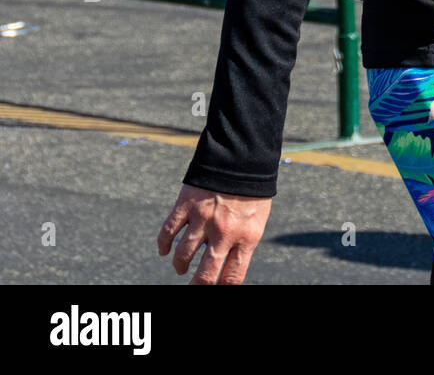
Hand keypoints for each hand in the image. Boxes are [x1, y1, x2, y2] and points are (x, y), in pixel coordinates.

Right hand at [157, 185, 271, 284]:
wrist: (243, 155)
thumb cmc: (252, 189)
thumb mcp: (257, 218)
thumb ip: (242, 241)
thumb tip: (224, 264)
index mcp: (247, 236)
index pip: (232, 277)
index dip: (220, 289)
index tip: (214, 291)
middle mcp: (224, 232)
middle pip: (204, 275)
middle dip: (196, 287)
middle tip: (192, 287)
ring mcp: (203, 220)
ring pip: (183, 256)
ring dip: (180, 265)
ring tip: (181, 267)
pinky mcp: (187, 206)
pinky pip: (168, 232)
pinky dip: (163, 244)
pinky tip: (164, 250)